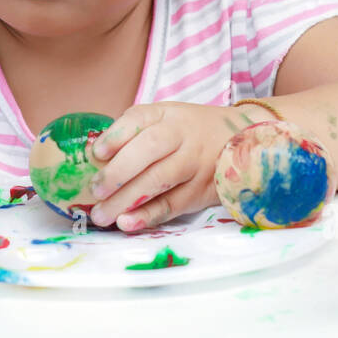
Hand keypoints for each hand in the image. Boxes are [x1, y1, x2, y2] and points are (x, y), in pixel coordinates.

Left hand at [87, 102, 247, 230]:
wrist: (243, 139)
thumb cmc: (190, 130)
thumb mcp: (166, 118)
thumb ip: (133, 132)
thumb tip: (94, 157)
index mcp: (168, 114)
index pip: (140, 119)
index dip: (117, 136)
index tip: (97, 153)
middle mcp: (183, 136)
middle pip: (149, 150)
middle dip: (118, 172)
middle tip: (94, 190)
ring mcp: (195, 164)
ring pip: (159, 181)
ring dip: (127, 200)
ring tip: (101, 215)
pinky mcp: (201, 191)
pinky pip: (172, 206)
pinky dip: (148, 216)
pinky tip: (127, 223)